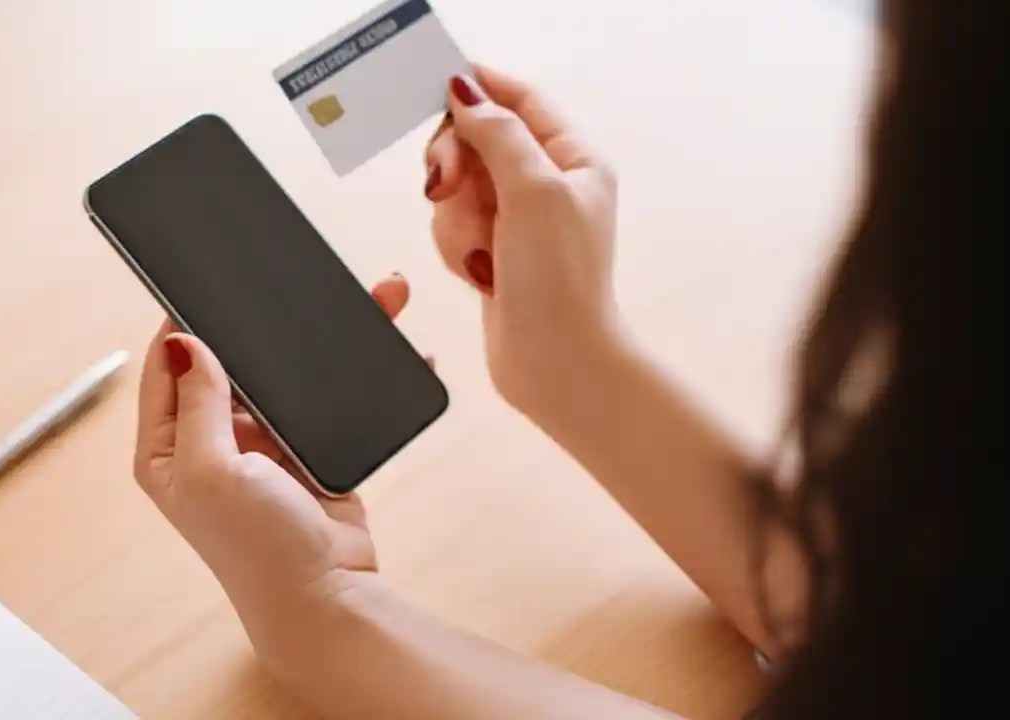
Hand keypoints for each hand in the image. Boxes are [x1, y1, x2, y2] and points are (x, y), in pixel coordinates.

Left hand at [132, 275, 412, 652]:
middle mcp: (207, 444)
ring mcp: (257, 449)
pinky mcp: (303, 453)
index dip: (182, 322)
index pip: (165, 367)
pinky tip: (376, 349)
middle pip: (228, 366)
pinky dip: (343, 378)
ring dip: (309, 347)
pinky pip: (319, 402)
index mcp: (165, 449)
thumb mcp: (210, 470)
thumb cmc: (257, 548)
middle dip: (257, 327)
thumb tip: (185, 342)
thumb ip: (198, 404)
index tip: (204, 281)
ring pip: (279, 379)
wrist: (326, 596)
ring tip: (358, 306)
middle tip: (283, 284)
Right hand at [423, 67, 620, 412]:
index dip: (479, 87)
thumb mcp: (533, 192)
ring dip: (455, 217)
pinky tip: (477, 272)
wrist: (557, 365)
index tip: (435, 83)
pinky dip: (455, 244)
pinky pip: (454, 224)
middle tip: (445, 185)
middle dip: (456, 165)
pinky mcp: (495, 251)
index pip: (522, 99)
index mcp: (575, 159)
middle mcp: (549, 184)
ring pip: (457, 185)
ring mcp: (520, 219)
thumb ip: (497, 133)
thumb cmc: (560, 283)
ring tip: (479, 251)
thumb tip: (466, 90)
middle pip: (478, 140)